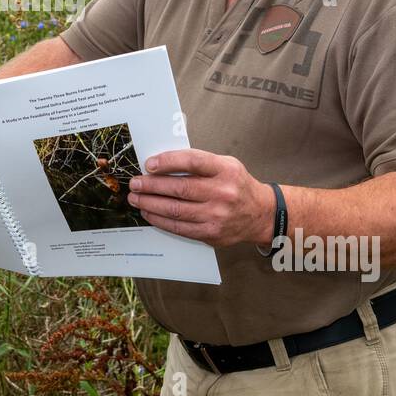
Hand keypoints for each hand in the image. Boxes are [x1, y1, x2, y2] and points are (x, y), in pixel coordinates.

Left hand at [127, 149, 273, 247]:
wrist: (260, 214)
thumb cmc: (237, 185)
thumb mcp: (225, 165)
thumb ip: (198, 162)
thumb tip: (160, 165)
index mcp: (226, 170)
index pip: (192, 162)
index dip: (167, 162)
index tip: (149, 164)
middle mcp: (223, 193)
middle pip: (179, 188)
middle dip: (151, 186)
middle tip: (135, 183)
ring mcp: (217, 216)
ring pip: (176, 210)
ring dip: (150, 203)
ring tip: (136, 198)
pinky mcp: (211, 233)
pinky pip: (180, 228)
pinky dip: (160, 220)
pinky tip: (149, 213)